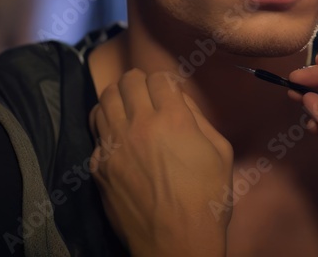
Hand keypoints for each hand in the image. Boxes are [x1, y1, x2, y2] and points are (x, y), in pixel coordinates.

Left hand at [89, 69, 232, 256]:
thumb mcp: (221, 153)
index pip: (158, 78)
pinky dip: (107, 127)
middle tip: (146, 94)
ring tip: (128, 108)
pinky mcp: (99, 166)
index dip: (165, 82)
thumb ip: (200, 119)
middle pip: (127, 81)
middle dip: (139, 82)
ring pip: (104, 99)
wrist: (176, 242)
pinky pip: (96, 131)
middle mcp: (140, 125)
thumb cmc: (206, 200)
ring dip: (118, 98)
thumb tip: (180, 100)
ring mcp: (114, 145)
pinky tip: (119, 137)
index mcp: (173, 119)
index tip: (168, 92)